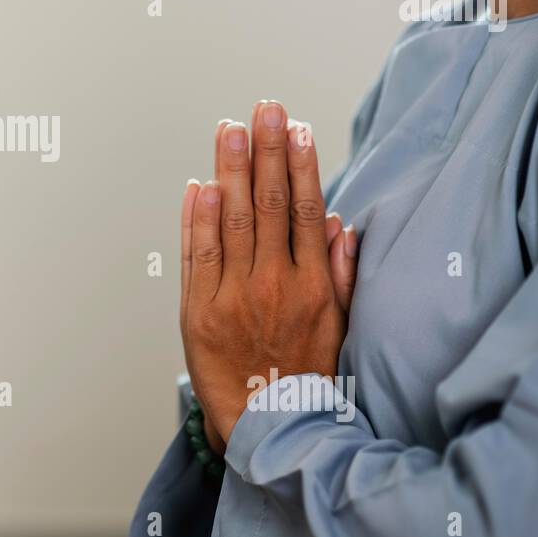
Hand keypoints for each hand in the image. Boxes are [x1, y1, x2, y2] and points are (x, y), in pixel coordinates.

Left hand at [180, 102, 357, 447]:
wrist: (269, 428)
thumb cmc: (307, 373)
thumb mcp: (339, 326)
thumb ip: (341, 272)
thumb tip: (339, 222)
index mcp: (313, 286)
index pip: (305, 211)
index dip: (300, 166)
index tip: (297, 128)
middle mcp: (274, 285)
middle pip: (268, 205)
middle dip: (265, 151)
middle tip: (264, 108)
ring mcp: (234, 298)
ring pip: (232, 222)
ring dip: (230, 171)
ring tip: (229, 129)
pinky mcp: (199, 313)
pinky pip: (198, 256)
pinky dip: (196, 219)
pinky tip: (199, 185)